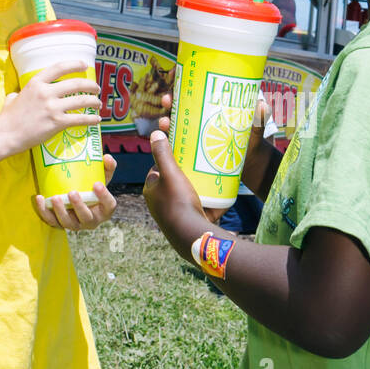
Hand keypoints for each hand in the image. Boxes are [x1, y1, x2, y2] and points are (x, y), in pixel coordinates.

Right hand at [0, 59, 102, 154]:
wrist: (5, 135)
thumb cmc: (7, 118)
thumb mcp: (12, 97)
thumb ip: (19, 93)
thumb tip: (17, 95)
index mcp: (36, 82)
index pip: (60, 67)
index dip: (75, 65)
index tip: (84, 65)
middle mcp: (46, 92)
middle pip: (76, 83)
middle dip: (90, 85)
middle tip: (96, 88)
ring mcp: (52, 107)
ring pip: (81, 101)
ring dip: (94, 101)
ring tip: (98, 103)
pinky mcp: (57, 123)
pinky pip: (80, 119)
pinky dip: (91, 119)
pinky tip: (97, 120)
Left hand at [34, 154, 116, 230]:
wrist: (79, 197)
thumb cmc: (91, 187)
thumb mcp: (102, 177)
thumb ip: (107, 167)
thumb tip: (107, 157)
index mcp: (105, 209)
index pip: (109, 205)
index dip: (104, 196)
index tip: (97, 184)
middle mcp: (91, 220)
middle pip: (87, 217)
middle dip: (79, 206)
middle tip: (72, 192)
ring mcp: (76, 224)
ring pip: (68, 222)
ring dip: (60, 211)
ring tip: (55, 198)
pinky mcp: (60, 224)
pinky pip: (52, 221)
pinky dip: (44, 211)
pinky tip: (40, 198)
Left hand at [154, 92, 226, 222]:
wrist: (192, 235)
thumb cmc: (177, 202)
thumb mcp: (169, 173)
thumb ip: (162, 153)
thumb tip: (155, 132)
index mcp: (151, 192)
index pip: (158, 169)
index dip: (169, 158)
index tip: (182, 151)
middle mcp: (161, 204)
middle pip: (174, 181)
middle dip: (186, 171)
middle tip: (200, 160)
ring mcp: (176, 214)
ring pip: (188, 193)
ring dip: (198, 183)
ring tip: (211, 171)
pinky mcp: (190, 221)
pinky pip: (199, 205)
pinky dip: (207, 198)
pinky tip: (218, 189)